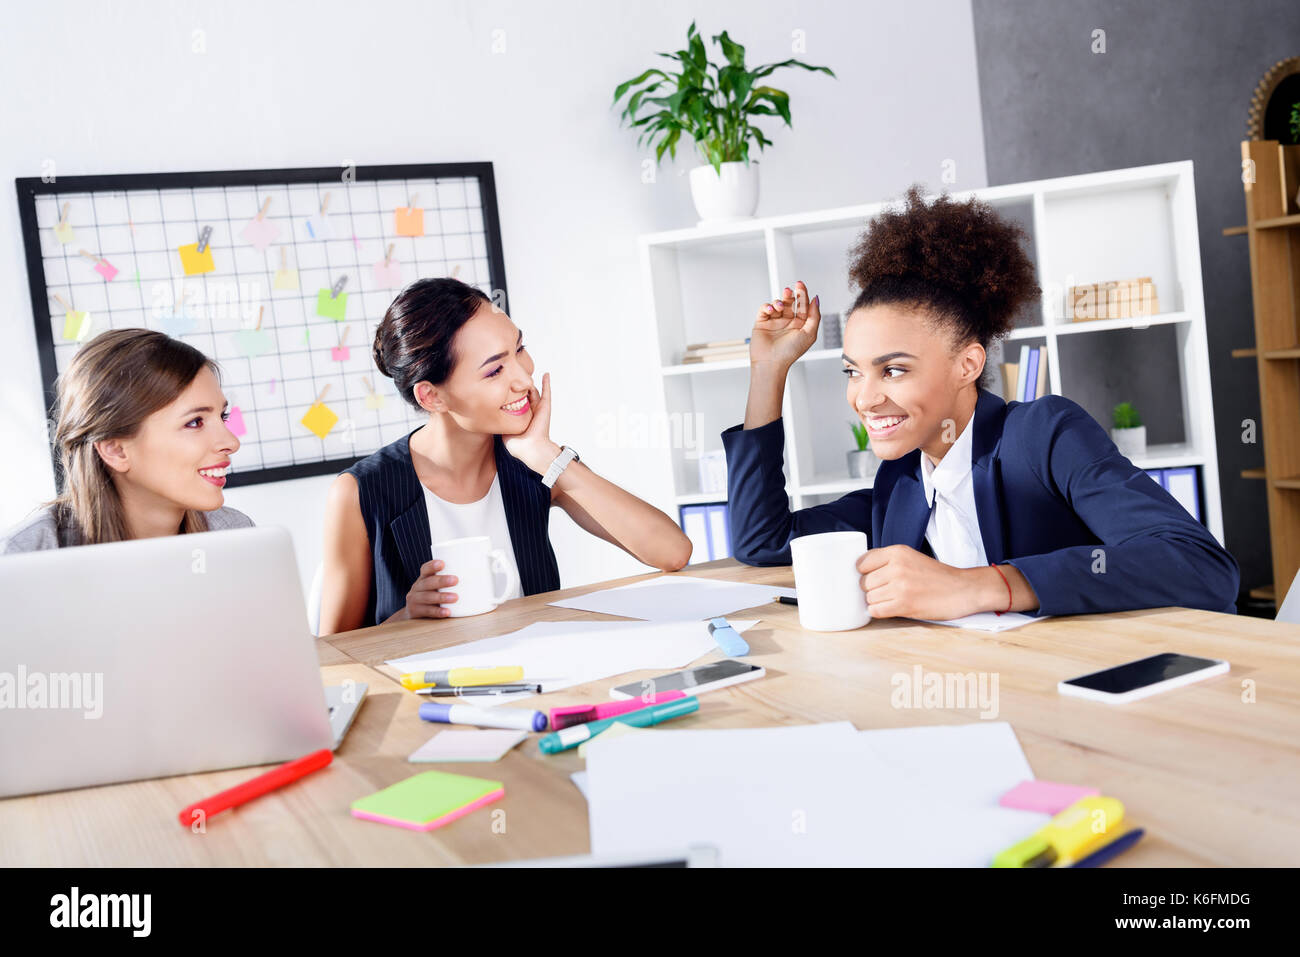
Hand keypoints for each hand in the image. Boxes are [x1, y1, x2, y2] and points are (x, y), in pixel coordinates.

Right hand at [402, 559, 459, 618]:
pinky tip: (447, 611)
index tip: (442, 563)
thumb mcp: (435, 585)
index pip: (425, 569)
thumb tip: (479, 574)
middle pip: (427, 582)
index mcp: (423, 578)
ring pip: (427, 597)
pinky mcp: (416, 612)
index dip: (432, 565)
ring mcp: (415, 600)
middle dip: (441, 581)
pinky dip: (438, 612)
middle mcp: (417, 587)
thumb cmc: (430, 595)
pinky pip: (427, 611)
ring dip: (442, 597)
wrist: (411, 612)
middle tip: (455, 580)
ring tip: (455, 597)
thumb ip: (450, 580)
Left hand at [503, 372, 561, 474]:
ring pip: (533, 391)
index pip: (516, 401)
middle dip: (519, 386)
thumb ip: (500, 423)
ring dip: (528, 383)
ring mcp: (538, 408)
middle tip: (510, 376)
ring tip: (522, 373)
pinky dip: (547, 382)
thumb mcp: (505, 431)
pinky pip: (546, 392)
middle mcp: (530, 411)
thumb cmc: (517, 445)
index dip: (510, 393)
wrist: (530, 449)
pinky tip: (546, 374)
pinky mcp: (545, 407)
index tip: (502, 385)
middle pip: (524, 393)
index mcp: (522, 417)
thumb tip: (489, 417)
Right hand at [749, 280, 820, 368]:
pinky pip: (764, 309)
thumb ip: (814, 315)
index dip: (802, 294)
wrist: (771, 362)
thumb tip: (816, 299)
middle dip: (790, 295)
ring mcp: (774, 322)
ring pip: (777, 304)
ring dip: (778, 302)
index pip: (802, 306)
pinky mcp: (762, 323)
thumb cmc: (790, 352)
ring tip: (779, 306)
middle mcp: (787, 322)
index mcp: (800, 325)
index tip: (800, 285)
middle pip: (789, 303)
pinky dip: (767, 306)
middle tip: (790, 290)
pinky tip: (771, 310)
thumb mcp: (809, 333)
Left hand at [857, 545, 995, 620]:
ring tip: (895, 599)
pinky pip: (875, 610)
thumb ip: (888, 561)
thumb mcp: (912, 557)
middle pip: (863, 582)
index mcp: (897, 552)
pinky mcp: (904, 604)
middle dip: (873, 589)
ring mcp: (899, 586)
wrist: (964, 589)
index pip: (861, 563)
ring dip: (878, 602)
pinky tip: (892, 608)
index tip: (874, 578)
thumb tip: (860, 571)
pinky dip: (880, 612)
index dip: (865, 573)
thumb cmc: (938, 576)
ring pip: (869, 598)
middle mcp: (896, 567)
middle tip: (889, 591)